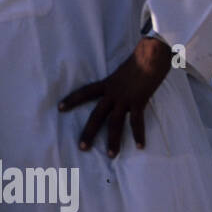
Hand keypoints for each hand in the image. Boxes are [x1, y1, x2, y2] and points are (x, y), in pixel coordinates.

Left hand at [58, 38, 171, 156]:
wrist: (151, 55)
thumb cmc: (139, 60)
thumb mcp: (122, 71)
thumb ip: (119, 81)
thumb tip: (120, 88)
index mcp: (106, 84)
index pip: (84, 92)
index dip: (72, 100)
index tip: (60, 108)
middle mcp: (112, 93)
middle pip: (96, 115)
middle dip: (89, 132)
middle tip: (82, 147)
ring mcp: (125, 99)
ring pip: (115, 123)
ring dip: (113, 140)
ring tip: (111, 155)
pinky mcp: (139, 101)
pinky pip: (137, 122)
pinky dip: (139, 135)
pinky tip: (140, 146)